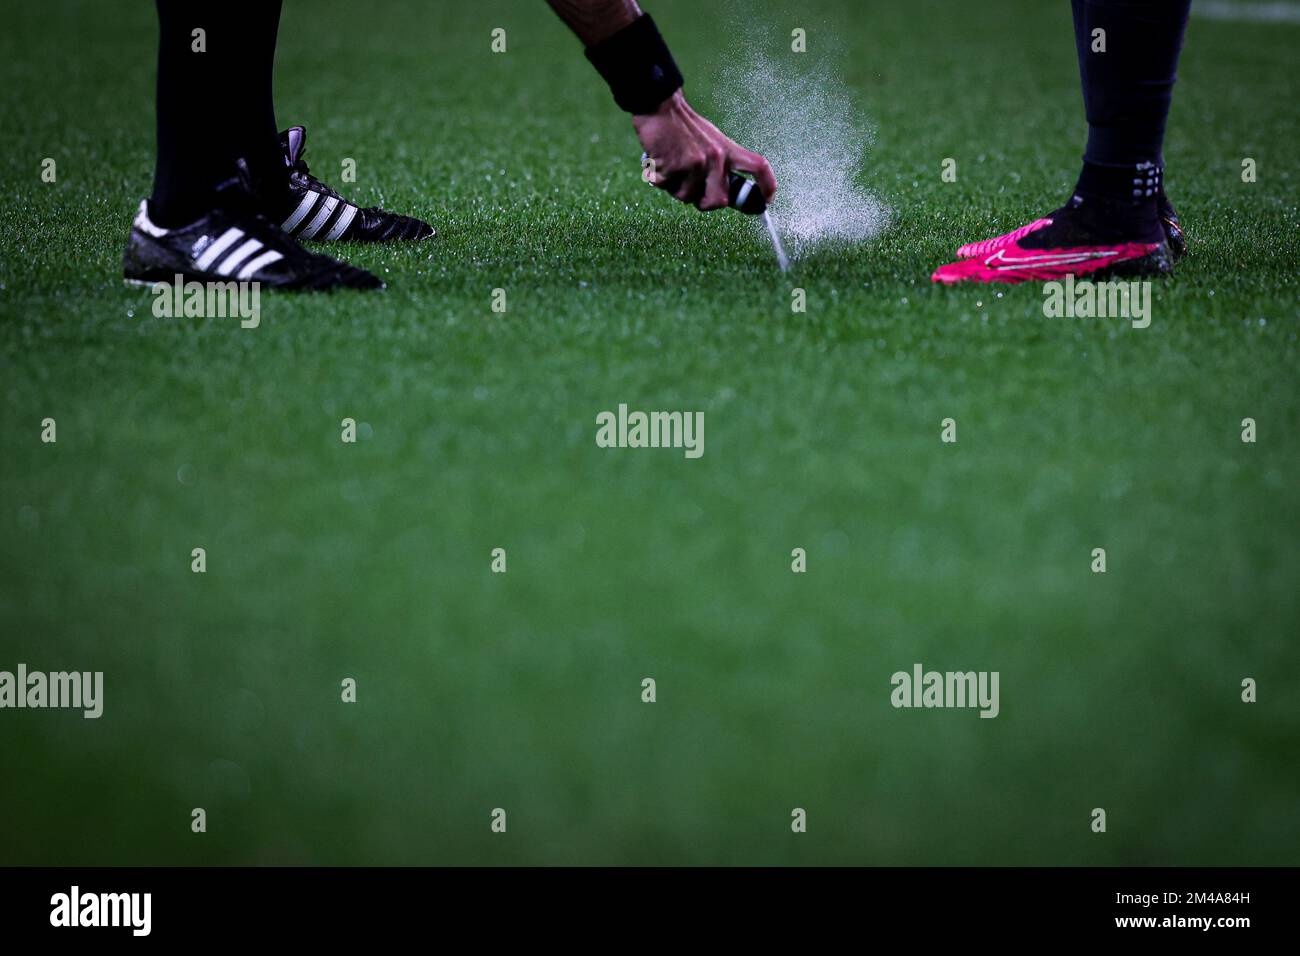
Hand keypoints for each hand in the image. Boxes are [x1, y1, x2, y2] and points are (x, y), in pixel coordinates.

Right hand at [634, 91, 776, 210]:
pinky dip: (658, 178)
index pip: (758, 166)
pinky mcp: (676, 165)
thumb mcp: (711, 140)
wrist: (660, 106)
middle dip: (703, 202)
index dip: (767, 185)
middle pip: (719, 201)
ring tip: (670, 165)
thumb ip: (720, 165)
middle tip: (691, 190)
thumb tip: (723, 195)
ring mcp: (697, 162)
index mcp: (727, 150)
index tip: (767, 200)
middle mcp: (716, 157)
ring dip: (675, 187)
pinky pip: (666, 186)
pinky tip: (658, 160)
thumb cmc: (682, 127)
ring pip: (687, 197)